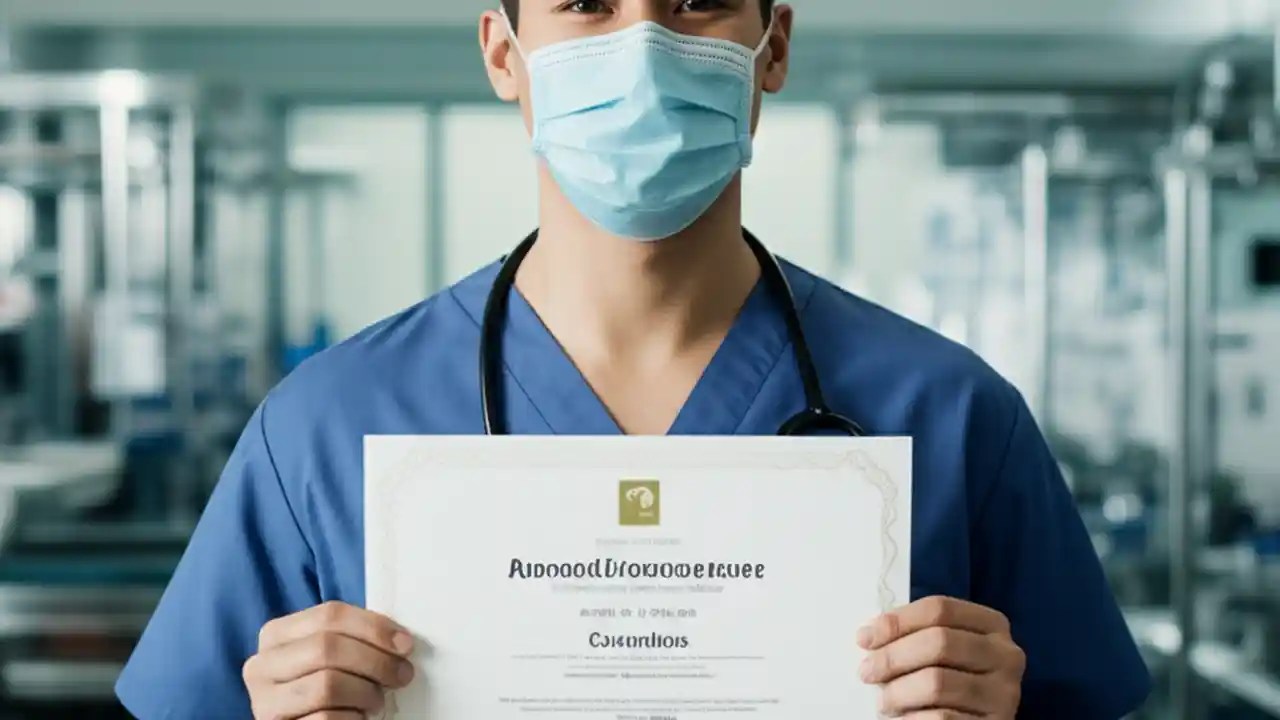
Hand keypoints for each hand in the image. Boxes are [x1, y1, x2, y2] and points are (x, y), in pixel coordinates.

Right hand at [244, 601, 415, 719]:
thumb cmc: (324, 686)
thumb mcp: (330, 655)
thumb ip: (352, 639)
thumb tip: (400, 640)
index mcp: (276, 634)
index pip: (329, 614)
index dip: (373, 627)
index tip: (405, 644)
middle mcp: (261, 665)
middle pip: (327, 648)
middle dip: (375, 661)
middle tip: (402, 675)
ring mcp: (265, 702)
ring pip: (327, 685)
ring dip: (366, 693)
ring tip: (377, 700)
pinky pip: (326, 719)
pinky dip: (353, 718)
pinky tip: (357, 717)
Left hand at [857, 596, 1024, 718]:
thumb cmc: (954, 680)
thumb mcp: (943, 651)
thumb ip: (915, 635)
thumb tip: (868, 635)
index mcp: (992, 625)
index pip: (940, 609)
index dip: (897, 621)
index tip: (865, 638)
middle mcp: (1006, 655)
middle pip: (939, 642)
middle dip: (893, 657)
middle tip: (867, 672)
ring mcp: (1004, 693)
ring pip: (937, 683)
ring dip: (898, 692)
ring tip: (884, 701)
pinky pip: (943, 718)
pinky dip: (913, 718)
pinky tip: (903, 718)